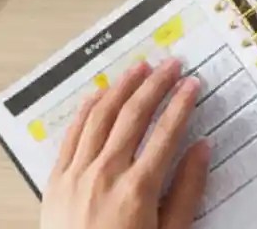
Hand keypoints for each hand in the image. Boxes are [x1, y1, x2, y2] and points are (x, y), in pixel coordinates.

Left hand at [41, 58, 210, 228]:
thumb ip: (186, 192)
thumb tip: (201, 150)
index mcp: (138, 190)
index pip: (166, 132)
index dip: (181, 103)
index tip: (192, 84)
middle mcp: (105, 174)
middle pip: (133, 115)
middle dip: (155, 84)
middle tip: (171, 64)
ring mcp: (77, 175)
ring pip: (100, 116)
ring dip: (121, 87)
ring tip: (139, 68)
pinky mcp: (56, 181)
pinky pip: (71, 134)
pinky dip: (86, 109)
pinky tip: (97, 95)